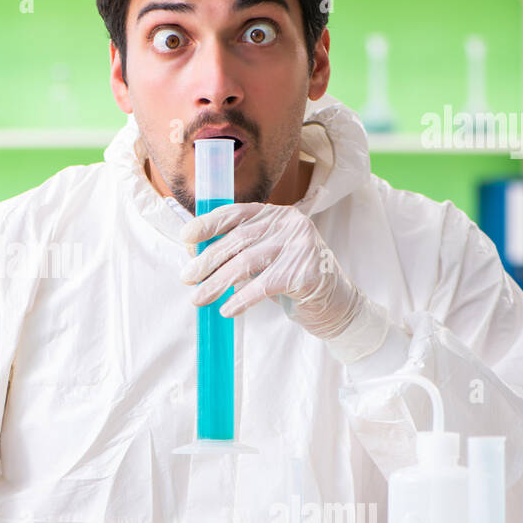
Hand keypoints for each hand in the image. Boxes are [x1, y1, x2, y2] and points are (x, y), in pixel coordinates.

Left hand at [179, 202, 363, 341]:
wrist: (336, 305)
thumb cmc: (292, 279)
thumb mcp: (265, 256)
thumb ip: (237, 250)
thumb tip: (194, 255)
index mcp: (275, 214)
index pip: (235, 213)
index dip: (208, 224)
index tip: (186, 238)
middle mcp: (289, 223)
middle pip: (237, 240)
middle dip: (207, 261)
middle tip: (187, 278)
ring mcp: (300, 245)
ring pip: (246, 263)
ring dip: (217, 282)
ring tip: (198, 298)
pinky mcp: (306, 271)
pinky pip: (263, 285)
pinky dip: (241, 299)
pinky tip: (227, 310)